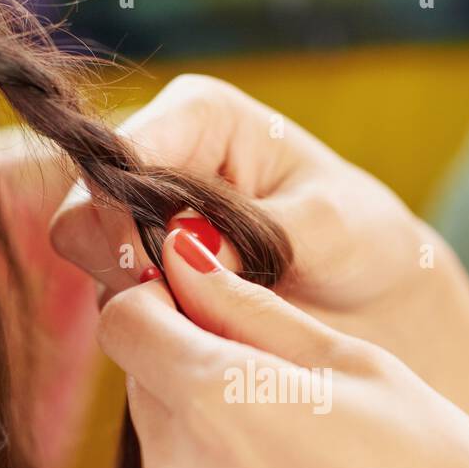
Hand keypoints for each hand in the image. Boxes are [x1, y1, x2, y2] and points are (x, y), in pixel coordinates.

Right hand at [49, 75, 468, 377]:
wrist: (380, 307)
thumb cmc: (361, 243)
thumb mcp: (332, 228)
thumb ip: (259, 231)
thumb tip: (180, 246)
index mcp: (200, 120)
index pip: (127, 148)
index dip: (122, 201)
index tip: (149, 257)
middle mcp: (155, 172)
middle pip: (88, 213)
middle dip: (125, 262)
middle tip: (180, 301)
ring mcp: (139, 239)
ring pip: (97, 275)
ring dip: (144, 309)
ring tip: (214, 325)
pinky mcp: (141, 297)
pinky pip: (121, 320)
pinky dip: (156, 339)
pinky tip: (205, 347)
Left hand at [100, 225, 468, 467]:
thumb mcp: (358, 364)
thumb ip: (251, 309)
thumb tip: (180, 257)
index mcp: (213, 399)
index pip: (123, 321)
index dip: (160, 303)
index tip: (208, 311)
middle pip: (149, 392)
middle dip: (198, 375)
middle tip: (293, 398)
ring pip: (172, 462)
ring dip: (214, 448)